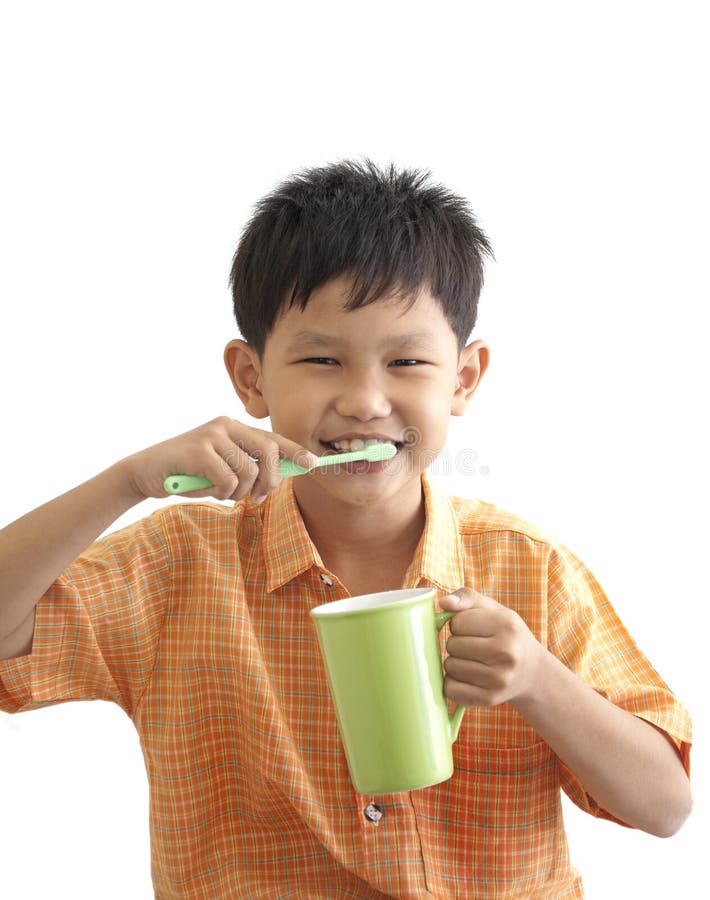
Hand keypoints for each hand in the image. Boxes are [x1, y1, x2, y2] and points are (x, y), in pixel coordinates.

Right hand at [120, 416, 318, 502]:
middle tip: (256, 499)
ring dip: (239, 493)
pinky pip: (228, 480)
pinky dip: (221, 492)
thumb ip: (247, 467)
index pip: (273, 438)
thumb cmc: (189, 473)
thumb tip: (278, 478)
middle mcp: (226, 426)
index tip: (313, 464)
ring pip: (249, 472)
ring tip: (220, 492)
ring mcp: (212, 435)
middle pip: (269, 454)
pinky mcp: (199, 450)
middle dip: (269, 482)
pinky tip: (205, 488)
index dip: (295, 452)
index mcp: (234, 427)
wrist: (146, 473)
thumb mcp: (222, 467)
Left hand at [439, 588, 544, 707]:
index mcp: (507, 626)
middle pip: (452, 645)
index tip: (471, 628)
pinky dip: (452, 683)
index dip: (458, 623)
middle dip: (456, 643)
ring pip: (450, 667)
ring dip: (454, 662)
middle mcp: (507, 653)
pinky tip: (467, 677)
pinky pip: (451, 689)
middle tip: (472, 646)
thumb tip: (444, 603)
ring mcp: (499, 679)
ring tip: (472, 660)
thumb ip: (467, 597)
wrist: (531, 672)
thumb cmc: (506, 634)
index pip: (457, 622)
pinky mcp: (489, 699)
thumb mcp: (493, 609)